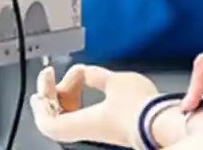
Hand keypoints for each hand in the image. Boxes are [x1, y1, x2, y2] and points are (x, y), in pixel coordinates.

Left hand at [29, 64, 157, 145]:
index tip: (44, 82)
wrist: (162, 122)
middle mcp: (88, 131)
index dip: (40, 103)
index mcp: (83, 123)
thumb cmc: (142, 109)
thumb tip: (85, 72)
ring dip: (68, 97)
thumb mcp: (115, 81)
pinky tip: (91, 86)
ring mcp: (98, 131)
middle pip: (55, 120)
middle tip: (53, 80)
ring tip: (77, 78)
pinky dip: (81, 102)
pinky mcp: (109, 128)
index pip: (47, 122)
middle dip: (52, 97)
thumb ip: (95, 75)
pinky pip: (84, 116)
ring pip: (70, 117)